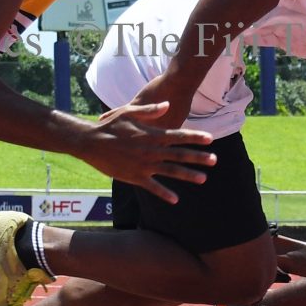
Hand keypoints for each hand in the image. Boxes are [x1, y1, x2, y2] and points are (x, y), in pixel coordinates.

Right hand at [81, 102, 217, 203]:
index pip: (179, 136)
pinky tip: (175, 199)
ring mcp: (145, 165)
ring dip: (188, 175)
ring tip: (203, 178)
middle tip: (214, 160)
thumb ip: (151, 111)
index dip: (196, 137)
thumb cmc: (110, 125)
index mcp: (152, 135)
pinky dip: (165, 193)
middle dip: (199, 157)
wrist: (91, 142)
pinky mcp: (135, 177)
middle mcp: (152, 151)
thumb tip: (167, 105)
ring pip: (171, 171)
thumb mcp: (130, 112)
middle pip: (180, 155)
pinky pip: (153, 187)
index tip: (210, 139)